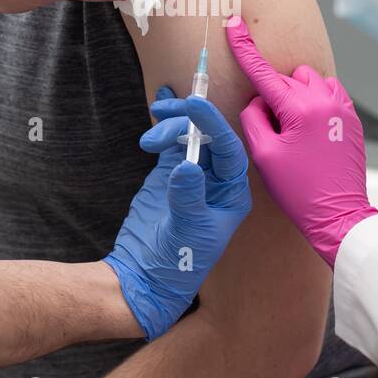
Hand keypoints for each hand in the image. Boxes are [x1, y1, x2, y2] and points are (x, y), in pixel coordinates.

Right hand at [103, 88, 251, 339]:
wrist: (146, 275)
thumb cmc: (179, 261)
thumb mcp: (188, 229)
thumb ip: (187, 196)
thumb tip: (186, 164)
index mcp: (232, 193)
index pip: (228, 150)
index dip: (213, 124)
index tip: (194, 105)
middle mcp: (216, 181)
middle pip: (207, 137)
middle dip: (187, 122)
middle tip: (162, 115)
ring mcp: (192, 175)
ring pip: (188, 136)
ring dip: (170, 126)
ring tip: (147, 139)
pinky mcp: (169, 175)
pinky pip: (170, 143)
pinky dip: (165, 124)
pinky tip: (160, 102)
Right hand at [225, 15, 376, 265]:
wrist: (338, 215)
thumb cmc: (299, 190)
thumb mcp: (263, 155)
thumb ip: (254, 118)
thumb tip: (258, 101)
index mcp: (299, 109)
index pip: (263, 72)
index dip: (244, 47)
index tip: (233, 23)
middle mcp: (324, 101)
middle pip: (286, 79)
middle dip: (274, 97)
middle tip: (274, 133)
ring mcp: (342, 108)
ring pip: (309, 83)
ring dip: (296, 97)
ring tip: (294, 132)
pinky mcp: (352, 118)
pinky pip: (328, 94)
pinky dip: (314, 104)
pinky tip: (311, 133)